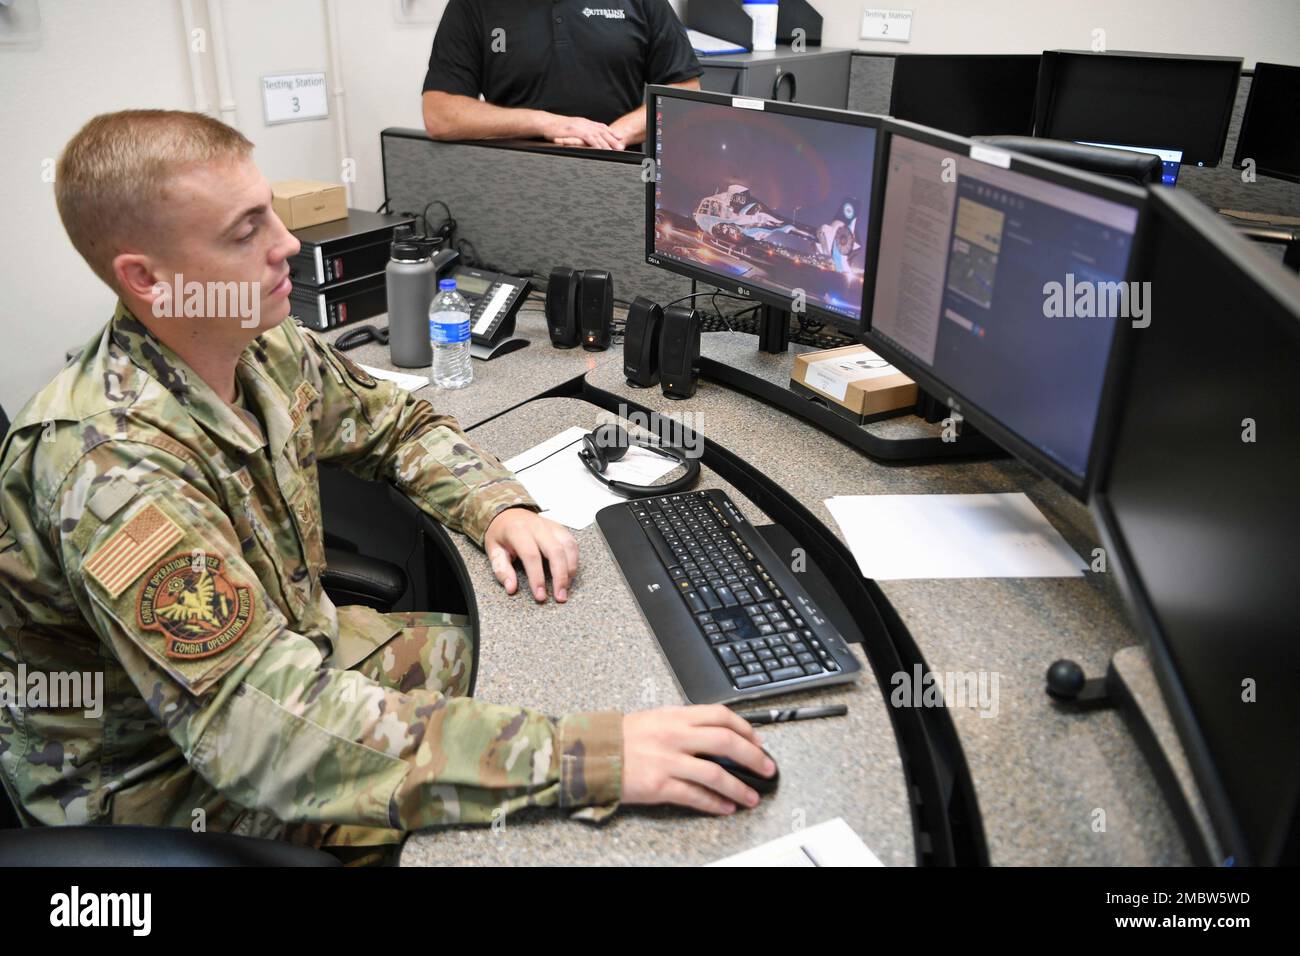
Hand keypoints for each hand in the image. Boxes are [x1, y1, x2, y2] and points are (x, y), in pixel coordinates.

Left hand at [484, 507, 578, 601]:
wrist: (508, 514)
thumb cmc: (502, 533)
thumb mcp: (494, 550)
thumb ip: (502, 570)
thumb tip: (511, 588)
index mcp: (518, 530)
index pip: (532, 556)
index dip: (537, 578)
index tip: (540, 595)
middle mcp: (537, 526)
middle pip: (555, 551)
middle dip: (560, 577)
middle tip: (560, 596)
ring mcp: (551, 526)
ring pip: (568, 546)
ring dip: (570, 570)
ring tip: (566, 588)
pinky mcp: (560, 528)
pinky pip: (572, 544)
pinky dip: (574, 560)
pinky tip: (570, 574)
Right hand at [542, 114, 624, 149]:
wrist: (546, 123)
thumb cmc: (556, 128)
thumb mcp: (570, 129)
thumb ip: (579, 132)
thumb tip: (583, 137)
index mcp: (584, 122)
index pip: (600, 127)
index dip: (610, 133)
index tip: (618, 138)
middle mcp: (584, 123)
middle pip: (602, 131)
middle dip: (612, 138)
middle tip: (621, 146)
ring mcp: (580, 126)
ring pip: (597, 134)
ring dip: (607, 142)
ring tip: (614, 150)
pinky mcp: (576, 131)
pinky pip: (589, 138)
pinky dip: (596, 143)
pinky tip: (601, 149)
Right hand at [621, 706, 773, 813]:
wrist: (593, 753)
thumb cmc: (623, 737)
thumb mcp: (657, 718)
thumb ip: (686, 724)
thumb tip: (717, 733)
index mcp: (677, 716)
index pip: (721, 715)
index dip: (745, 728)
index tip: (757, 740)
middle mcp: (676, 736)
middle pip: (726, 742)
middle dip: (753, 757)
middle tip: (767, 768)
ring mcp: (668, 761)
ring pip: (715, 773)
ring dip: (738, 788)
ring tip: (751, 797)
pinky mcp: (660, 785)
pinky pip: (695, 795)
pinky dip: (714, 804)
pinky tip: (725, 808)